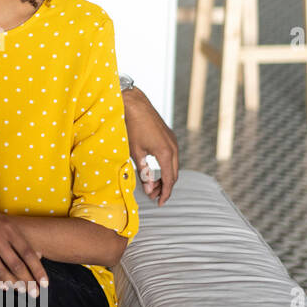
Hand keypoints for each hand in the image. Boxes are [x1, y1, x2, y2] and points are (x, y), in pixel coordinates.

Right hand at [0, 190, 47, 294]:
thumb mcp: (5, 221)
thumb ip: (20, 238)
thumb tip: (40, 255)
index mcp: (8, 228)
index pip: (28, 253)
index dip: (38, 270)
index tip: (45, 284)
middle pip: (16, 265)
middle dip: (28, 282)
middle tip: (35, 294)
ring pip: (0, 270)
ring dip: (12, 284)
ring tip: (21, 292)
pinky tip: (2, 286)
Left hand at [122, 86, 178, 204]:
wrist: (135, 104)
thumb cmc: (132, 127)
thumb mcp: (135, 152)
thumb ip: (144, 171)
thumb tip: (149, 188)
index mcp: (166, 153)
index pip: (169, 180)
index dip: (165, 193)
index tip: (159, 202)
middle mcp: (174, 148)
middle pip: (174, 174)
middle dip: (165, 187)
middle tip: (153, 195)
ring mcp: (173, 141)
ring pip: (174, 165)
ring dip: (165, 176)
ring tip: (152, 184)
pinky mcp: (169, 137)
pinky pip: (172, 157)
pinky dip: (166, 166)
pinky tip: (155, 170)